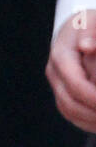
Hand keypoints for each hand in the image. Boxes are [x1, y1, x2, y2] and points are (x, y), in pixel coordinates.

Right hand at [46, 11, 95, 133]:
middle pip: (71, 104)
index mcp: (61, 56)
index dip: (94, 98)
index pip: (76, 86)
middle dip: (93, 113)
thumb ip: (92, 35)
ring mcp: (57, 85)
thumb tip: (86, 46)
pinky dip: (89, 121)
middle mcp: (54, 73)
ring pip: (71, 112)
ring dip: (92, 120)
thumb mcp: (92, 24)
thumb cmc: (90, 26)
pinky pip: (73, 114)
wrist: (78, 29)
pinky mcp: (63, 94)